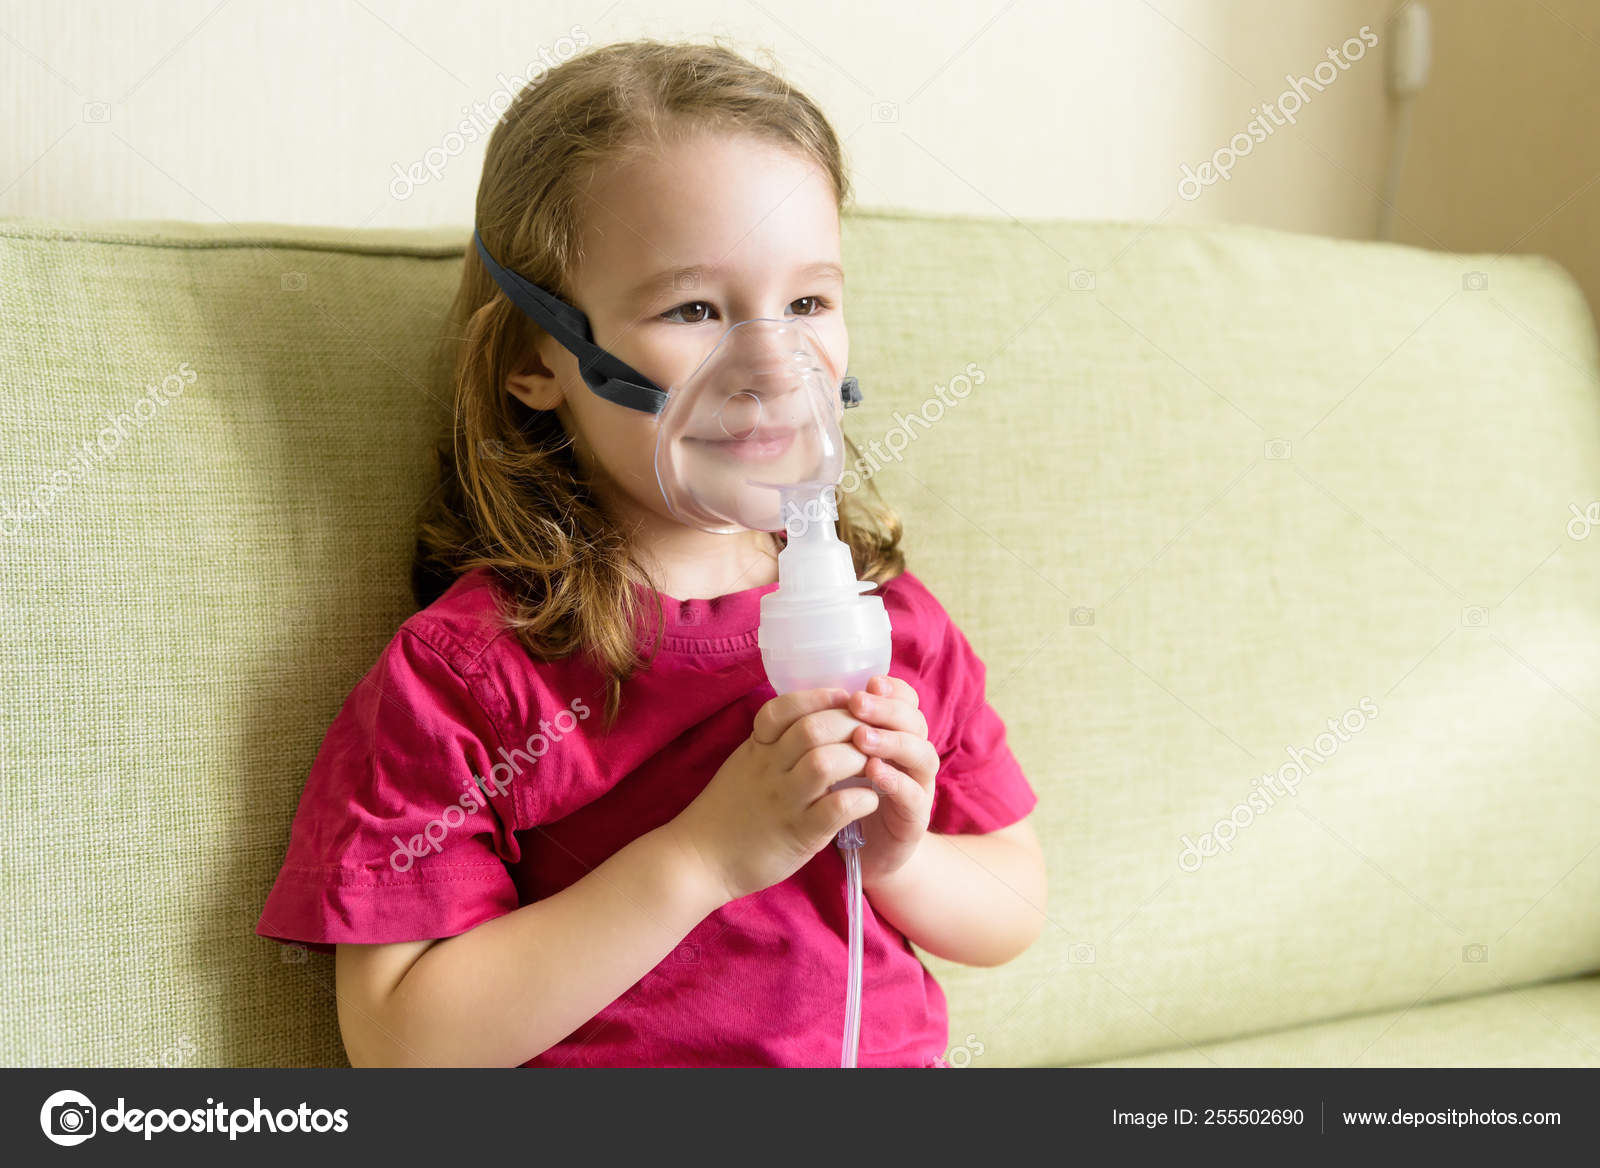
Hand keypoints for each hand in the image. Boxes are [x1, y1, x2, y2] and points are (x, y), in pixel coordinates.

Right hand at [670, 687, 880, 903]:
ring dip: (859, 758)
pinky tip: (871, 798)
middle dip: (851, 724)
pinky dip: (861, 798)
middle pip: (814, 729)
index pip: (785, 707)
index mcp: (757, 748)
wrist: (698, 859)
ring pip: (826, 763)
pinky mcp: (798, 834)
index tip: (846, 698)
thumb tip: (810, 717)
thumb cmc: (727, 810)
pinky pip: (836, 808)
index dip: (819, 697)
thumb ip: (772, 742)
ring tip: (876, 763)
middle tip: (874, 731)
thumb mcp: (744, 764)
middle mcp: (769, 768)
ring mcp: (784, 801)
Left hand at [841, 675, 937, 888]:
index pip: (905, 701)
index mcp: (896, 735)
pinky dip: (895, 780)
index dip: (892, 689)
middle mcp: (913, 755)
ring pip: (921, 753)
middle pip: (914, 721)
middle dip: (886, 709)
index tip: (868, 681)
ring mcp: (919, 785)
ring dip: (892, 741)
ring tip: (862, 737)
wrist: (863, 852)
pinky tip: (873, 772)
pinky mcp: (915, 817)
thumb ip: (836, 728)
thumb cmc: (846, 795)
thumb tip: (815, 692)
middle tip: (857, 702)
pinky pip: (913, 794)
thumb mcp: (839, 757)